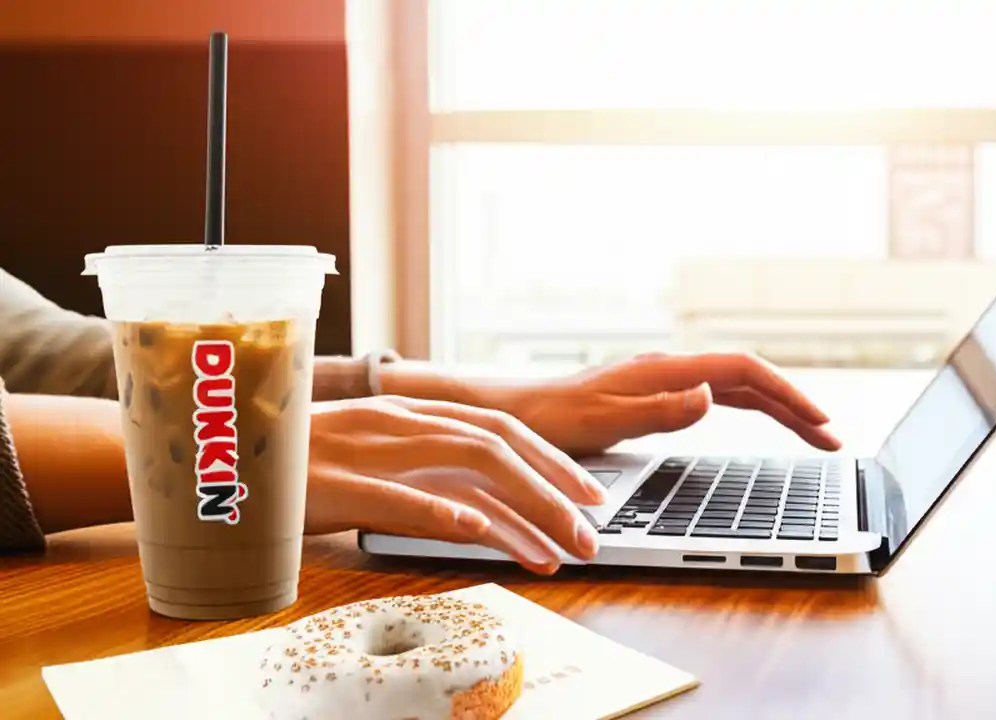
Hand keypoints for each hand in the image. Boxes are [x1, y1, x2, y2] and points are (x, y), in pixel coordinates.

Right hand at [303, 396, 607, 573]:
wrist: (214, 449)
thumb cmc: (298, 462)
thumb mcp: (372, 456)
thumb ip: (426, 474)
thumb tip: (489, 514)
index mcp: (410, 410)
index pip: (501, 427)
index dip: (553, 460)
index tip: (592, 495)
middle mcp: (399, 421)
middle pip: (499, 445)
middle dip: (555, 491)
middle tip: (592, 535)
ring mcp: (368, 449)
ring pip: (465, 468)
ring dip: (521, 511)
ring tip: (557, 551)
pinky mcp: (333, 483)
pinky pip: (395, 496)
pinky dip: (440, 510)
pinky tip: (476, 532)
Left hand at [469, 352, 842, 456]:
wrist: (513, 415)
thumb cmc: (550, 421)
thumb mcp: (602, 421)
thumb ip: (657, 410)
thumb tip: (712, 396)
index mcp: (664, 371)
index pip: (743, 371)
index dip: (786, 394)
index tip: (817, 421)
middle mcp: (669, 370)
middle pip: (749, 378)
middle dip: (793, 404)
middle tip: (830, 437)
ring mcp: (664, 381)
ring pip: (737, 387)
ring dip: (777, 406)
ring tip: (811, 432)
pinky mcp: (656, 395)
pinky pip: (718, 396)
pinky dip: (749, 407)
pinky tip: (761, 419)